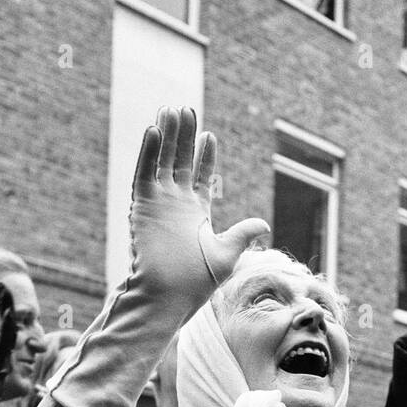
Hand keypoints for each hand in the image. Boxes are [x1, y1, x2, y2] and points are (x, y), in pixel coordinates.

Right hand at [129, 106, 268, 314]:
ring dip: (166, 136)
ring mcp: (158, 204)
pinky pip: (143, 173)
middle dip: (184, 136)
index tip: (210, 135)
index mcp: (196, 214)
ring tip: (171, 110)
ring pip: (161, 161)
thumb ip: (242, 234)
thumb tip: (264, 223)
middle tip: (188, 109)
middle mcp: (176, 205)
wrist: (168, 298)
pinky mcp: (142, 207)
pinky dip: (147, 152)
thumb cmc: (196, 284)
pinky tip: (154, 130)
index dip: (205, 156)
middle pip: (180, 161)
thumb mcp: (227, 255)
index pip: (200, 176)